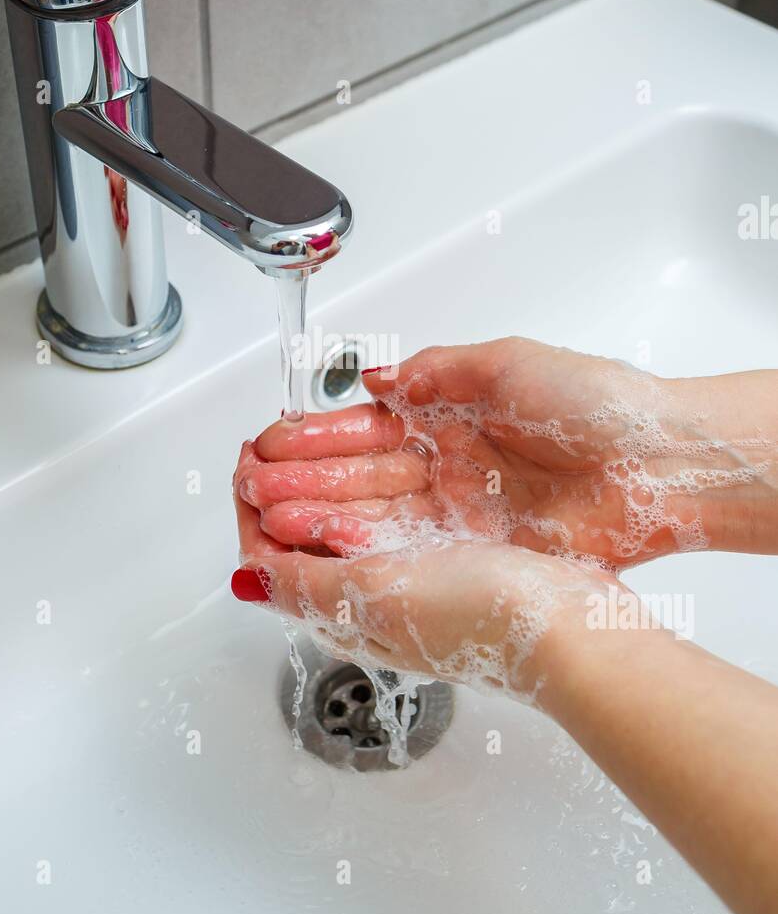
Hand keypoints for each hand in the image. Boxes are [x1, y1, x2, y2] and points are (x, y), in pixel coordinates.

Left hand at [234, 438, 619, 694]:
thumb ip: (305, 584)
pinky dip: (375, 480)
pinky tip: (382, 456)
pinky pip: (397, 512)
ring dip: (324, 478)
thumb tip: (242, 582)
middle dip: (283, 485)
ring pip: (350, 518)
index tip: (247, 462)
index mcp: (345, 614)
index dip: (250, 510)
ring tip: (309, 438)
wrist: (569, 629)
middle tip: (268, 442)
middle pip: (307, 536)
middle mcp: (373, 599)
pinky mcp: (453, 560)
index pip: (273, 562)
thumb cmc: (479, 620)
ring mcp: (414, 579)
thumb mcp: (375, 598)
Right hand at [240, 338, 766, 567]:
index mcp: (451, 416)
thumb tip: (376, 377)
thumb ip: (437, 370)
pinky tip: (320, 543)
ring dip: (320, 514)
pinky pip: (407, 550)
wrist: (660, 464)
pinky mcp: (480, 550)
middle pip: (360, 475)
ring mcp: (461, 512)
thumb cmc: (599, 404)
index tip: (273, 438)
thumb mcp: (509, 362)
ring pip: (373, 515)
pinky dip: (361, 547)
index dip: (318, 434)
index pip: (368, 429)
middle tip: (252, 481)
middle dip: (303, 476)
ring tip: (269, 515)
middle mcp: (448, 466)